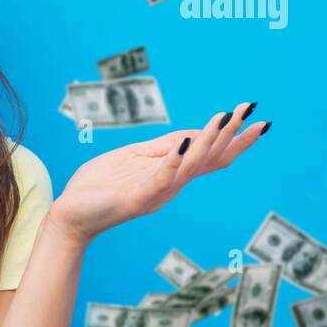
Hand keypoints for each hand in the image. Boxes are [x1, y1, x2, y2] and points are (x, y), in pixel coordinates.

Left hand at [49, 102, 268, 245]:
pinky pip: (161, 177)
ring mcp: (156, 192)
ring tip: (224, 119)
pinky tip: (185, 142)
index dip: (233, 137)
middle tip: (254, 112)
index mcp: (171, 174)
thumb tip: (192, 133)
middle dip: (232, 136)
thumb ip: (161, 148)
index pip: (210, 155)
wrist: (70, 214)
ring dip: (208, 141)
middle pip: (210, 160)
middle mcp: (171, 185)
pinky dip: (174, 160)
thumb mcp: (133, 158)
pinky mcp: (138, 198)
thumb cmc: (99, 186)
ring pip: (191, 166)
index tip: (256, 116)